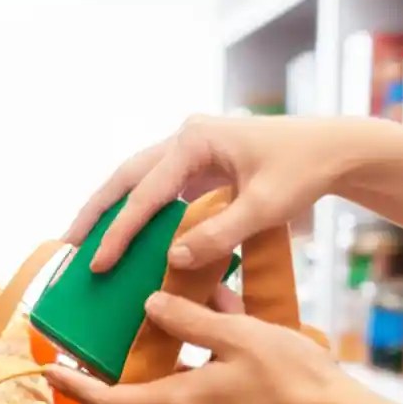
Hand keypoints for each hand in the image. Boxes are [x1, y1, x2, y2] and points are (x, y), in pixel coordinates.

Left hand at [44, 292, 353, 403]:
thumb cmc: (294, 380)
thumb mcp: (239, 334)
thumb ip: (190, 318)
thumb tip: (151, 306)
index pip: (108, 402)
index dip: (76, 387)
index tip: (50, 373)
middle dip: (103, 390)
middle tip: (84, 365)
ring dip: (148, 388)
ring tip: (149, 355)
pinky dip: (181, 394)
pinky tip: (200, 367)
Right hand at [65, 115, 372, 271]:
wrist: (333, 149)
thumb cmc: (302, 172)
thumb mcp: (264, 208)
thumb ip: (218, 235)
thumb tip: (173, 261)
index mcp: (194, 141)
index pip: (145, 194)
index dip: (119, 233)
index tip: (98, 264)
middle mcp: (184, 139)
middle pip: (125, 177)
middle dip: (96, 212)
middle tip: (69, 246)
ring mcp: (189, 148)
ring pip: (136, 179)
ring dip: (110, 208)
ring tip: (84, 240)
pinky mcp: (198, 162)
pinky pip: (157, 187)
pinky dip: (137, 209)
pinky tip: (124, 232)